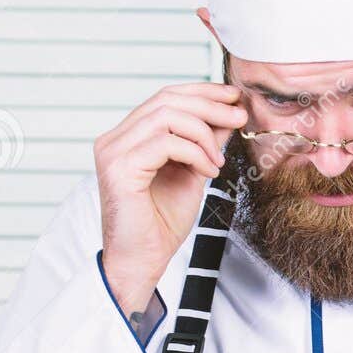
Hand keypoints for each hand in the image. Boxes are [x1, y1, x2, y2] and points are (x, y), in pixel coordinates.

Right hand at [95, 83, 246, 314]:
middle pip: (166, 100)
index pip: (165, 97)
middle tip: (239, 116)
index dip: (201, 92)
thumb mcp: (193, 172)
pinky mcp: (120, 168)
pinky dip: (195, 153)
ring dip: (204, 133)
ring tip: (218, 158)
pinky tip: (208, 171)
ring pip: (166, 116)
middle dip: (209, 105)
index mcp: (128, 137)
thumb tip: (228, 115)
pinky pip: (166, 143)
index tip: (233, 97)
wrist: (143, 260)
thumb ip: (205, 143)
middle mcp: (115, 139)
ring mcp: (113, 152)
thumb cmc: (161, 223)